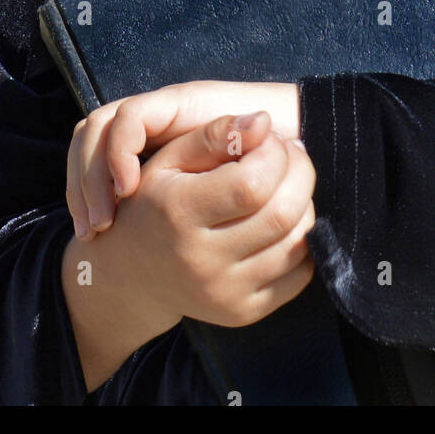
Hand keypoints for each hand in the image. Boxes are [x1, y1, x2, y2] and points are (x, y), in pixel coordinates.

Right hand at [62, 110, 316, 385]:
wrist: (130, 274)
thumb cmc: (155, 202)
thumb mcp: (170, 159)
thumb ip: (215, 134)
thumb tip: (262, 120)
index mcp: (178, 212)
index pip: (253, 182)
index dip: (275, 152)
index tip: (270, 140)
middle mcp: (200, 260)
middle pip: (282, 213)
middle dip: (299, 173)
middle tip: (290, 156)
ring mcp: (223, 293)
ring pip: (296, 242)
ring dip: (304, 204)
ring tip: (286, 185)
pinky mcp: (243, 313)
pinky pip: (299, 274)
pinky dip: (302, 240)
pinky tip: (283, 221)